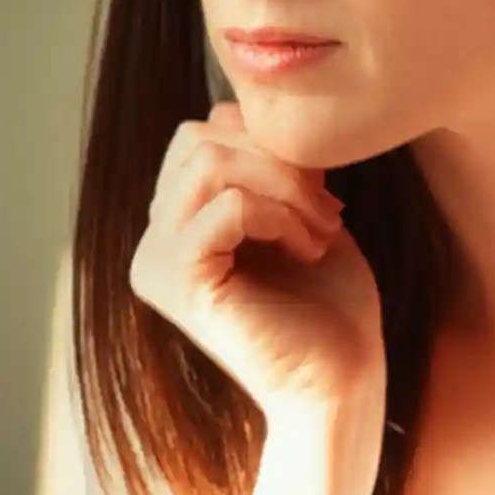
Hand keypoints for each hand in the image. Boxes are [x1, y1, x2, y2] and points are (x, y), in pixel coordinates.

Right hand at [130, 102, 384, 416]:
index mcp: (175, 229)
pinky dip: (279, 215)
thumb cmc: (329, 307)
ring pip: (207, 162)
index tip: (321, 189)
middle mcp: (153, 245)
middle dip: (274, 157)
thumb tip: (229, 110)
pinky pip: (226, 207)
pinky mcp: (182, 285)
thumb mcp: (296, 215)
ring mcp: (159, 265)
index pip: (198, 136)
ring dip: (284, 184)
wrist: (341, 384)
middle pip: (196, 138)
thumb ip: (262, 167)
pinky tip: (309, 248)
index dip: (265, 143)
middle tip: (327, 207)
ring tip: (322, 228)